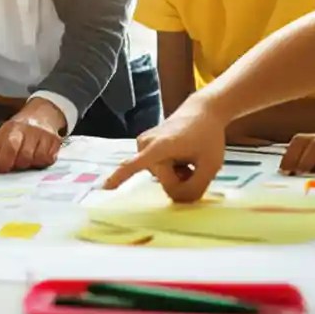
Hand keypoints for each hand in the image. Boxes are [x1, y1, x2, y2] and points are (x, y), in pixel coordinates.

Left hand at [0, 98, 64, 173]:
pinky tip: (37, 158)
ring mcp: (43, 135)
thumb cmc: (20, 128)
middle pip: (21, 156)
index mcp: (13, 127)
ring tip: (23, 160)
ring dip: (26, 165)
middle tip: (8, 168)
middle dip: (12, 166)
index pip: (5, 147)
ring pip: (34, 160)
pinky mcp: (55, 141)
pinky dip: (40, 163)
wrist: (44, 113)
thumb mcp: (3, 135)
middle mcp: (29, 130)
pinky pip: (47, 160)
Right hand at [103, 104, 225, 202]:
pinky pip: (157, 169)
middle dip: (182, 181)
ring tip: (189, 159)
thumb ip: (196, 188)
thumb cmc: (208, 136)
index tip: (103, 189)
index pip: (135, 165)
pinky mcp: (143, 147)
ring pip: (161, 177)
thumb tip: (177, 202)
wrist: (202, 111)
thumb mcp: (211, 165)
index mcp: (160, 146)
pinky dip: (172, 169)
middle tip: (196, 167)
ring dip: (178, 175)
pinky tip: (182, 159)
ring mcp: (142, 144)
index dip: (119, 178)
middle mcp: (145, 144)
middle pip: (165, 181)